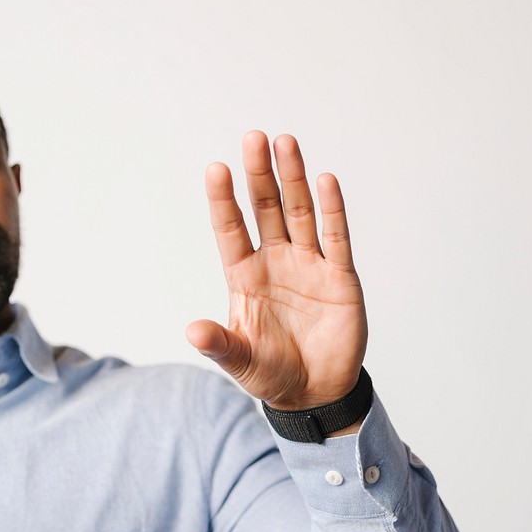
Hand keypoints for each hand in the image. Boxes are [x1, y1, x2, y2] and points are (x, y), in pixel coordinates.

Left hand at [186, 131, 367, 410]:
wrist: (315, 393)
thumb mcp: (240, 361)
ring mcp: (309, 266)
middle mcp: (276, 262)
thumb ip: (219, 344)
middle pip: (265, 209)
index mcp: (245, 277)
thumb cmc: (271, 374)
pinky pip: (336, 238)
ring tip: (285, 143)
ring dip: (293, 179)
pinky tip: (325, 181)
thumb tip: (192, 331)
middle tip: (253, 138)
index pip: (231, 230)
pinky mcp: (340, 278)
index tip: (216, 169)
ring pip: (300, 213)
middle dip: (259, 174)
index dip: (223, 200)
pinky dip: (332, 210)